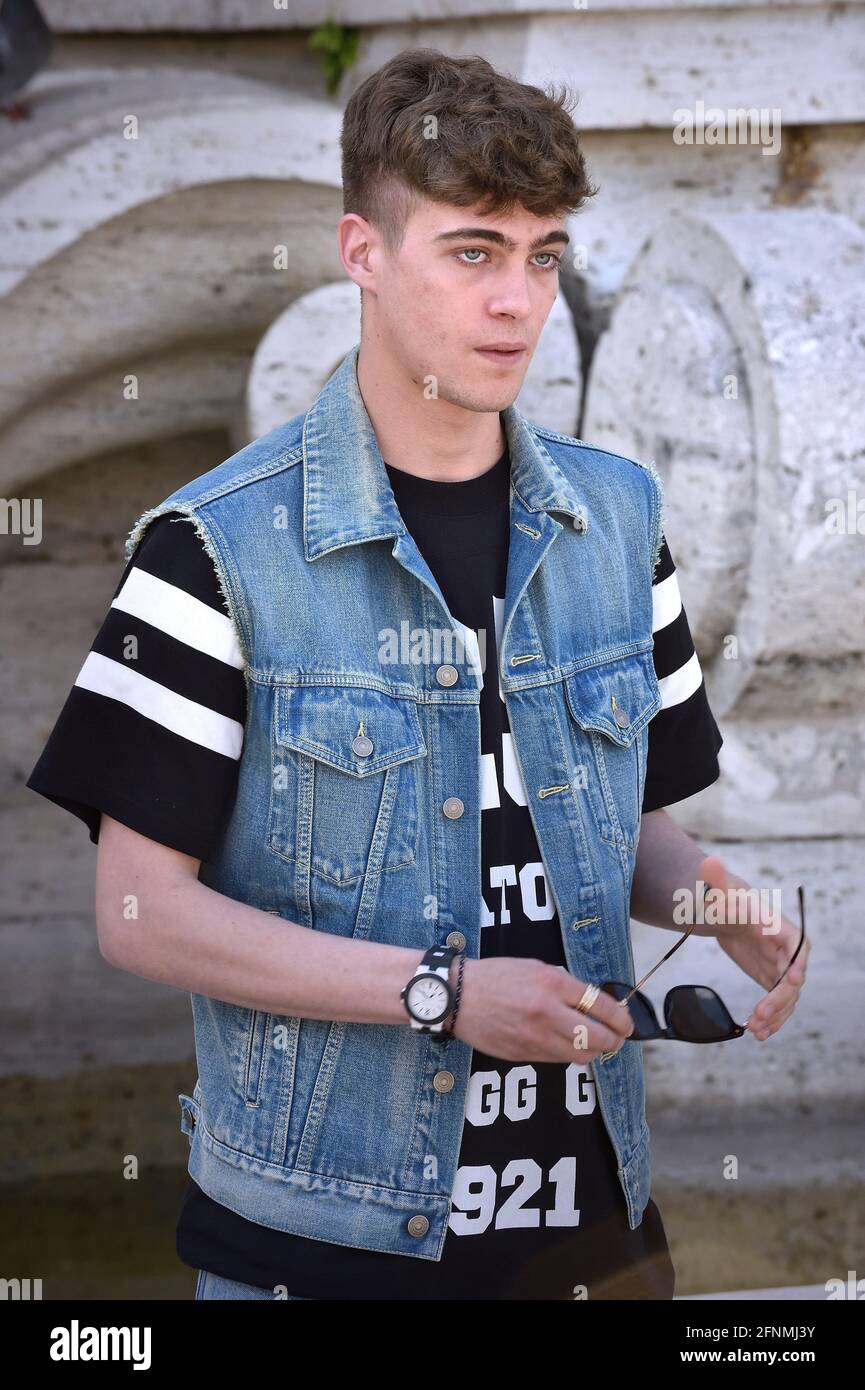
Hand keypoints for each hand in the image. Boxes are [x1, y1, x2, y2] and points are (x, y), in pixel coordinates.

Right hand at [451, 956, 634, 1062]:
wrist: (458, 995)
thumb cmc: (497, 977)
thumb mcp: (536, 968)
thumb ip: (566, 986)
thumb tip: (596, 1005)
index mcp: (553, 983)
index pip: (602, 1006)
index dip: (622, 1019)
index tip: (627, 1023)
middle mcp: (547, 1011)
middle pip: (598, 1038)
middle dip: (615, 1040)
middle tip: (616, 1037)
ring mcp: (535, 1037)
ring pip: (582, 1055)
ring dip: (593, 1050)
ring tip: (592, 1042)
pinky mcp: (523, 1054)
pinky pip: (558, 1060)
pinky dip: (568, 1054)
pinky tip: (565, 1043)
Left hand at [698, 855, 809, 1041]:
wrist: (723, 910)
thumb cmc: (725, 896)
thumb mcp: (719, 890)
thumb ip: (716, 879)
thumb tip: (709, 862)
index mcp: (780, 927)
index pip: (798, 945)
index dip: (798, 962)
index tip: (792, 980)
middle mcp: (787, 950)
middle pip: (792, 979)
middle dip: (779, 999)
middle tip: (759, 1014)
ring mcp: (780, 967)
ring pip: (787, 998)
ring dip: (775, 1015)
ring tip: (756, 1029)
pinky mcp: (771, 979)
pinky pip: (777, 1004)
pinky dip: (770, 1019)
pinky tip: (757, 1032)